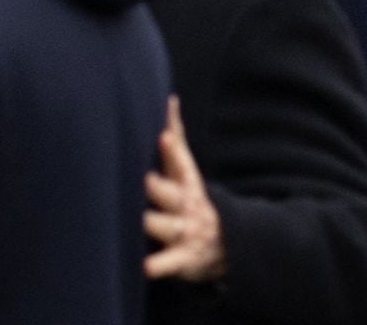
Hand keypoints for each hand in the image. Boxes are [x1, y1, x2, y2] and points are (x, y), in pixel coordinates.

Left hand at [143, 96, 226, 281]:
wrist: (223, 242)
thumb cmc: (190, 200)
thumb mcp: (186, 170)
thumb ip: (176, 138)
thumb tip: (170, 99)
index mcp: (187, 182)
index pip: (181, 163)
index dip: (173, 151)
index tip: (164, 137)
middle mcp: (188, 204)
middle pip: (173, 194)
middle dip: (160, 187)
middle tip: (145, 179)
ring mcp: (187, 230)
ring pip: (171, 226)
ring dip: (157, 224)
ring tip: (143, 221)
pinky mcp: (184, 257)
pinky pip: (172, 262)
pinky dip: (161, 265)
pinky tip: (147, 267)